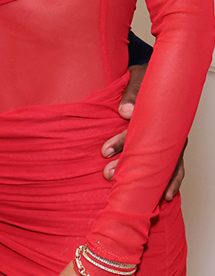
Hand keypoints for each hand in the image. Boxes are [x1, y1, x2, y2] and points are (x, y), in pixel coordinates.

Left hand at [101, 63, 184, 200]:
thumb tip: (126, 111)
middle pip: (151, 152)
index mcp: (162, 113)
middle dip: (129, 165)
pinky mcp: (168, 149)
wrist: (156, 78)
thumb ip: (132, 93)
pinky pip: (171, 169)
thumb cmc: (147, 78)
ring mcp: (170, 142)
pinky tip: (161, 197)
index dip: (123, 142)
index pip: (141, 131)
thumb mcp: (138, 77)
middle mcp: (169, 131)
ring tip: (128, 191)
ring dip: (145, 178)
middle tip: (108, 173)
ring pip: (161, 165)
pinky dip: (167, 183)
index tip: (104, 151)